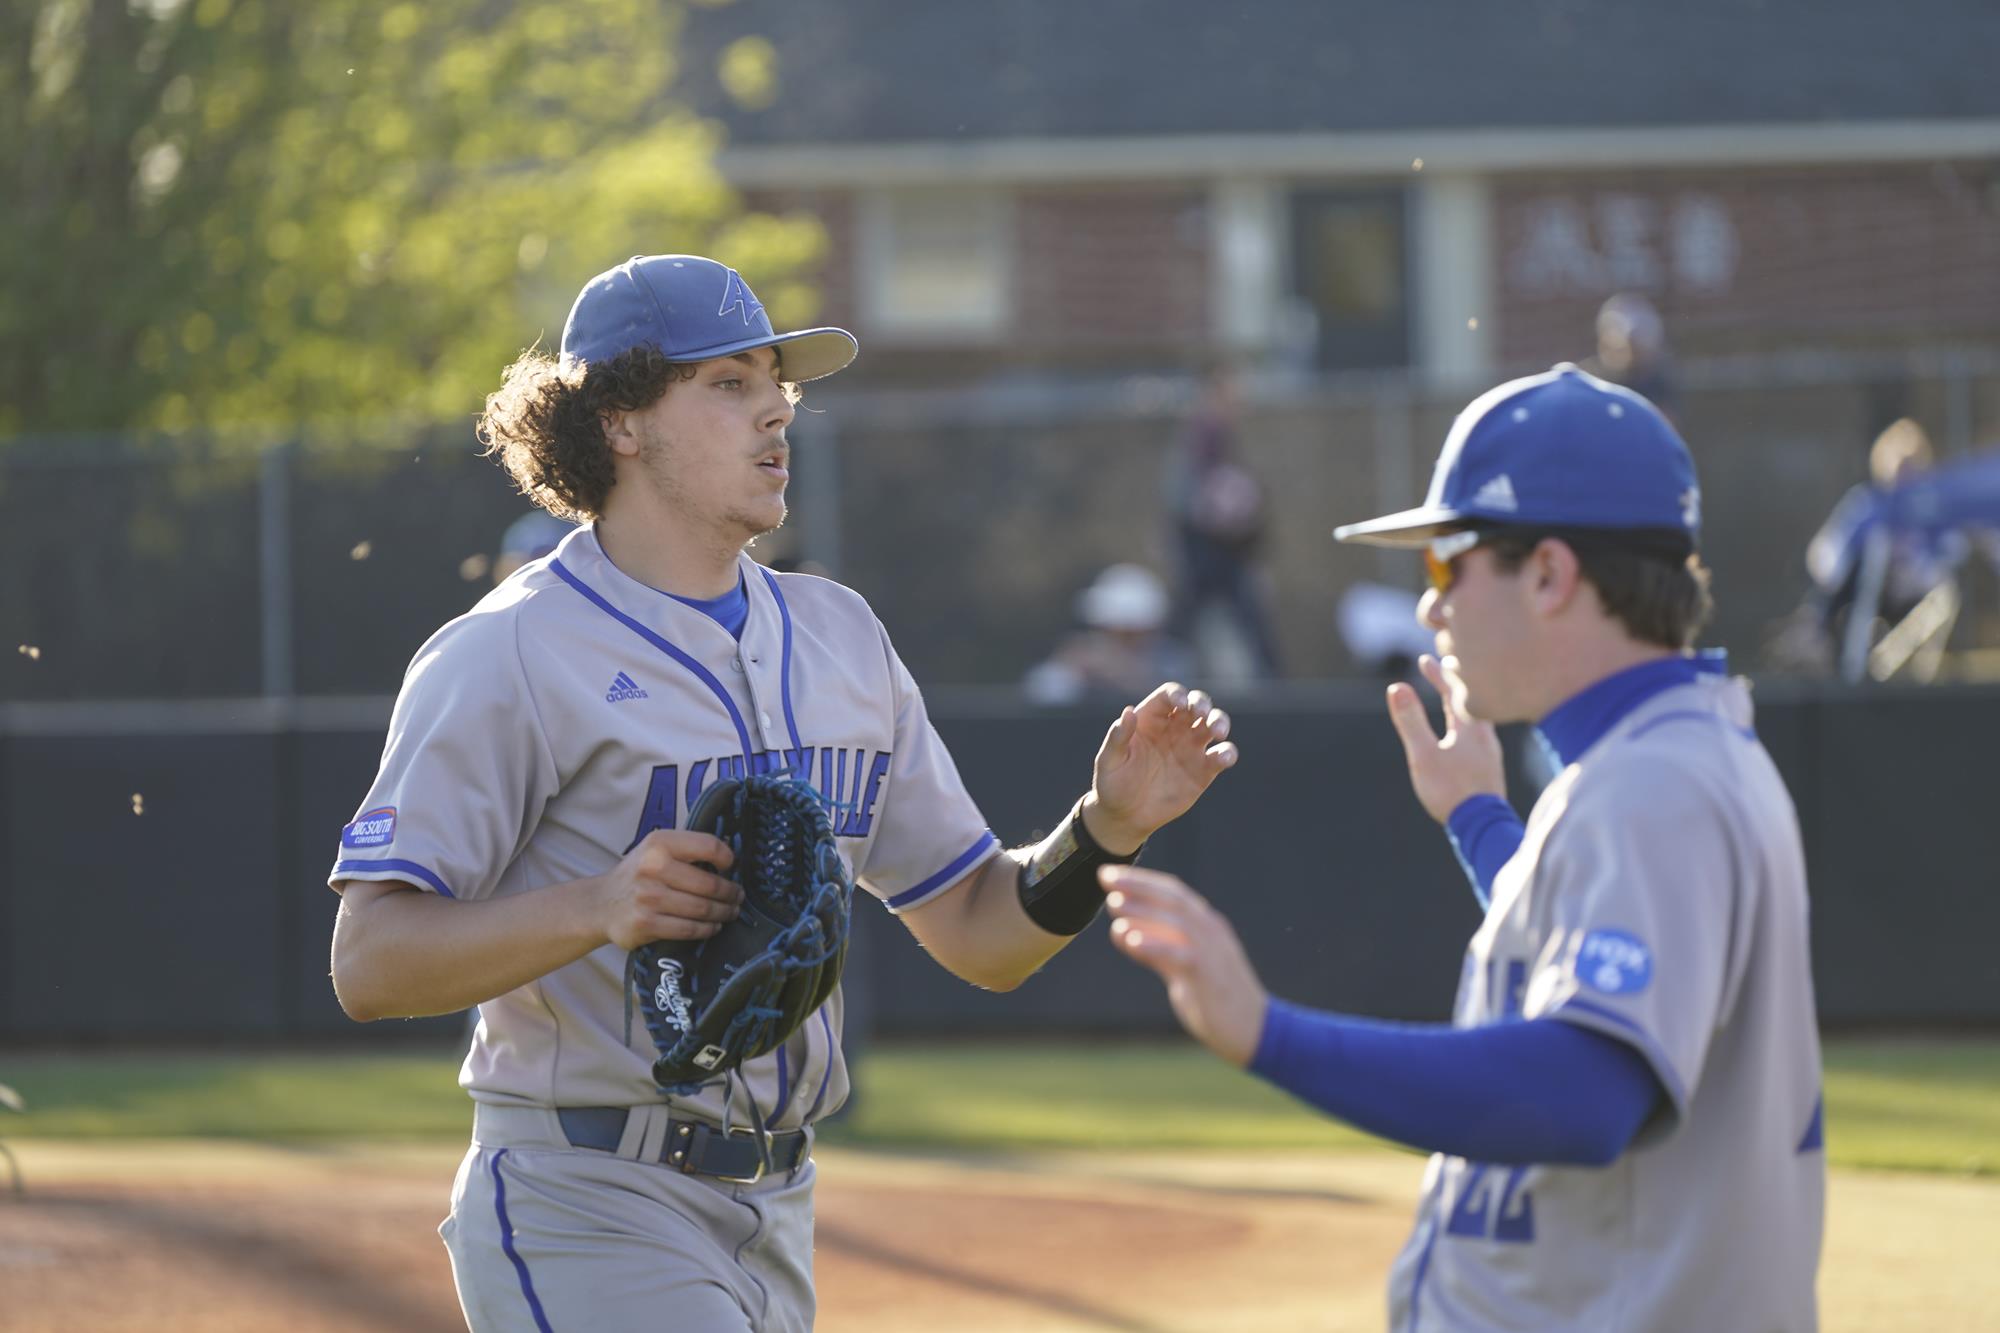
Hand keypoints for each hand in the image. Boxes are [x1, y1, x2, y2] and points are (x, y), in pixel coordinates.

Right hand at [594, 830, 742, 951]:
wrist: (601, 904)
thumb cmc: (638, 874)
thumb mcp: (655, 849)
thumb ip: (686, 849)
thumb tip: (728, 859)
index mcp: (659, 843)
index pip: (708, 846)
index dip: (726, 858)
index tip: (730, 867)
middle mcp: (653, 868)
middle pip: (710, 884)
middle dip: (730, 893)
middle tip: (737, 897)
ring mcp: (649, 898)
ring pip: (702, 909)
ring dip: (723, 913)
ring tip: (730, 912)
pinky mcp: (646, 924)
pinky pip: (689, 929)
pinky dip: (707, 929)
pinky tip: (713, 926)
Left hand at [1083, 682, 1238, 852]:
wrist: (1126, 816)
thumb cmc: (1113, 784)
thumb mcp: (1109, 761)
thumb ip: (1118, 737)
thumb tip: (1128, 712)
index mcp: (1151, 719)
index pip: (1168, 696)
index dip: (1177, 695)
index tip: (1180, 704)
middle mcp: (1174, 728)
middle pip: (1196, 704)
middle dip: (1203, 704)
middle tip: (1204, 714)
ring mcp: (1191, 748)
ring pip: (1213, 724)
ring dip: (1220, 721)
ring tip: (1219, 731)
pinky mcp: (1204, 770)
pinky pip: (1221, 756)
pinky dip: (1227, 753)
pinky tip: (1224, 758)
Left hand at [1101, 866, 1265, 1066]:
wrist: (1253, 1030)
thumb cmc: (1214, 997)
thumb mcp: (1180, 968)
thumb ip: (1154, 949)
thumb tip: (1121, 930)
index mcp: (1207, 925)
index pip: (1173, 892)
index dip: (1142, 880)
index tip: (1110, 874)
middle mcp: (1211, 931)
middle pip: (1173, 898)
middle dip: (1138, 884)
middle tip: (1105, 876)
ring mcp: (1213, 951)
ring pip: (1177, 920)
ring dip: (1143, 910)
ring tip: (1113, 903)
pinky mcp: (1209, 975)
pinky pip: (1181, 954)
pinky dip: (1155, 944)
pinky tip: (1130, 939)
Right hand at [1385, 653, 1504, 823]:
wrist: (1483, 825)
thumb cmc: (1451, 790)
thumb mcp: (1423, 754)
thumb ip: (1411, 721)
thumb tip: (1396, 687)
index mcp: (1470, 728)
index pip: (1455, 691)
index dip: (1438, 674)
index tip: (1424, 660)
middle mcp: (1486, 736)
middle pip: (1472, 701)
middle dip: (1456, 683)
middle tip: (1447, 666)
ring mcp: (1491, 753)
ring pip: (1479, 718)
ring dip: (1465, 704)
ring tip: (1457, 699)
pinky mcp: (1492, 769)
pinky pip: (1481, 735)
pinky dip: (1470, 723)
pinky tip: (1468, 737)